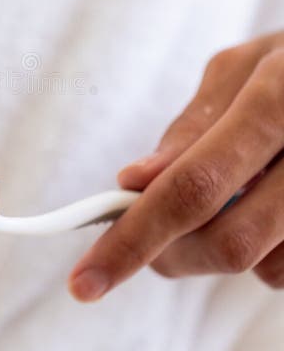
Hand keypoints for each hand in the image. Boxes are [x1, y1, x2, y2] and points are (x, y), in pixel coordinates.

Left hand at [69, 34, 283, 299]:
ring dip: (223, 250)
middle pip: (229, 242)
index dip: (134, 239)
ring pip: (265, 268)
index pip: (195, 186)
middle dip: (170, 254)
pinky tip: (272, 208)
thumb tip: (134, 183)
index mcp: (282, 98)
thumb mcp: (248, 67)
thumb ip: (194, 126)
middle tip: (141, 243)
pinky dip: (266, 254)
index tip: (85, 282)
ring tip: (237, 194)